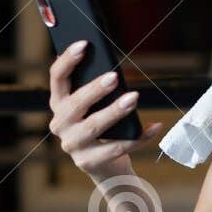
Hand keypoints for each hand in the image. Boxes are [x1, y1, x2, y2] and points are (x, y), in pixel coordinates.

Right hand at [49, 42, 162, 180]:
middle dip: (95, 89)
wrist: (106, 166)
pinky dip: (137, 137)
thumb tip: (115, 69)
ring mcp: (72, 145)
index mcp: (59, 103)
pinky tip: (154, 127)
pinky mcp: (88, 163)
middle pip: (74, 104)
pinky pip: (115, 148)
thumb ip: (98, 88)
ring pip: (93, 127)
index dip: (68, 60)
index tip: (84, 44)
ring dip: (114, 112)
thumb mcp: (96, 106)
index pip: (57, 77)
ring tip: (133, 98)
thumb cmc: (103, 127)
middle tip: (115, 76)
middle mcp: (60, 124)